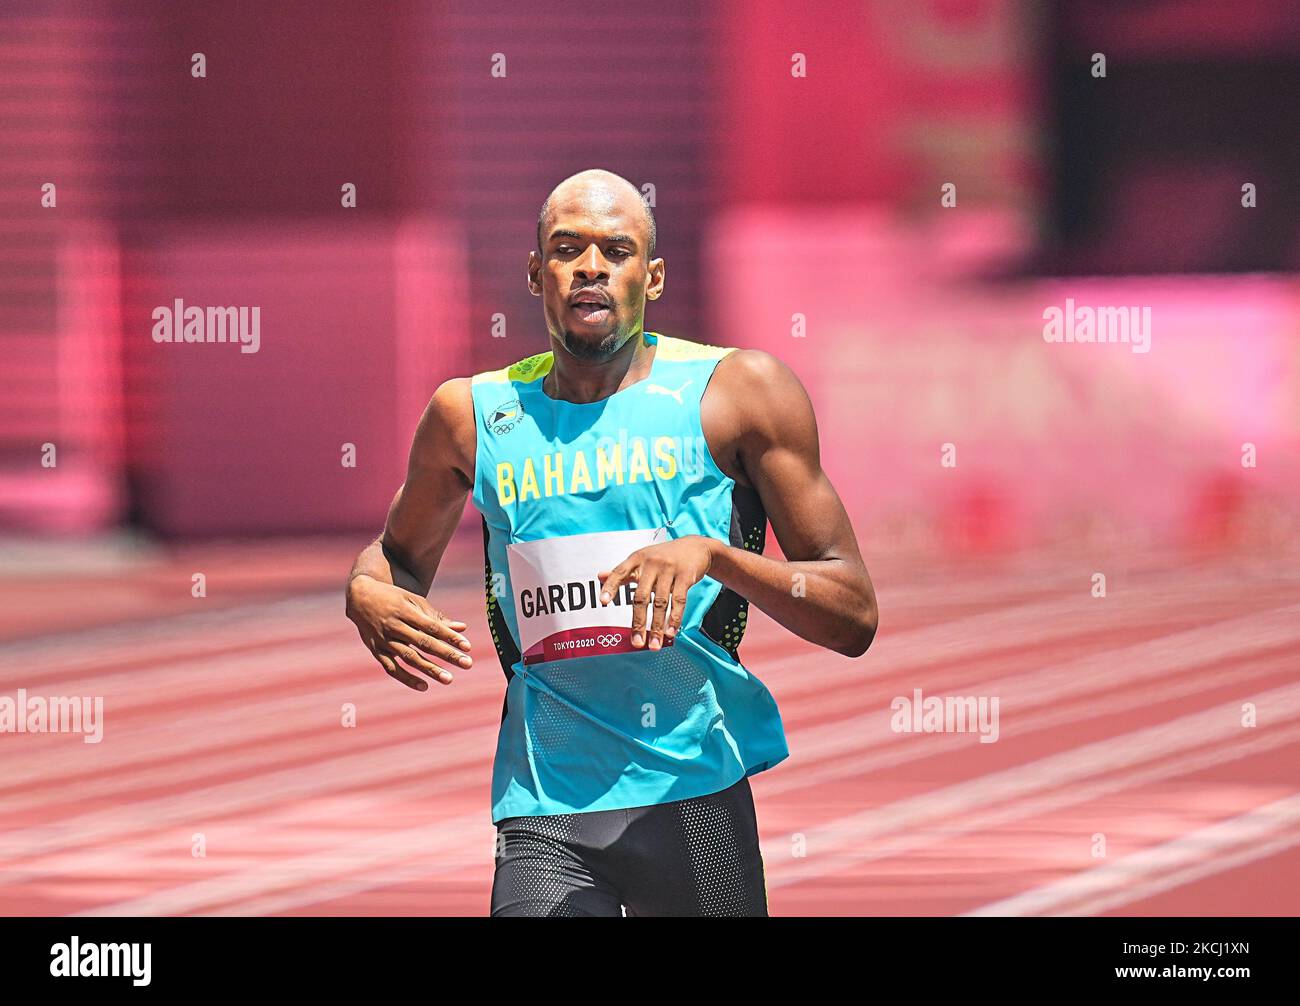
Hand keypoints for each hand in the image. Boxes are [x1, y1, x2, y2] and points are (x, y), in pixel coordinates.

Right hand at [345, 576, 472, 689]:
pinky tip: (424, 686)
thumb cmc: (394, 597)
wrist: (359, 596)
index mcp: (406, 611)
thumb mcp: (414, 601)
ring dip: (429, 669)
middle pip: (424, 643)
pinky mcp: (376, 650)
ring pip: (409, 658)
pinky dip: (407, 678)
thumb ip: (437, 617)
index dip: (450, 637)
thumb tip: (463, 628)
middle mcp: (394, 626)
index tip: (468, 647)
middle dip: (447, 654)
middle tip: (467, 664)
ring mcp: (384, 640)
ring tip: (449, 679)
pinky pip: (392, 668)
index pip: (432, 627)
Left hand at [597, 536, 717, 650]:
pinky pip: (679, 601)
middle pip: (641, 596)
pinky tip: (671, 632)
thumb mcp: (642, 559)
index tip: (602, 602)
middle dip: (639, 622)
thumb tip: (599, 576)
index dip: (610, 587)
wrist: (696, 547)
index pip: (620, 573)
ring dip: (658, 626)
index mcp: (637, 559)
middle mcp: (651, 564)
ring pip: (660, 603)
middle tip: (637, 642)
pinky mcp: (685, 576)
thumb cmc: (664, 556)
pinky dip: (674, 618)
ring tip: (655, 645)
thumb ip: (622, 571)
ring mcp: (669, 569)